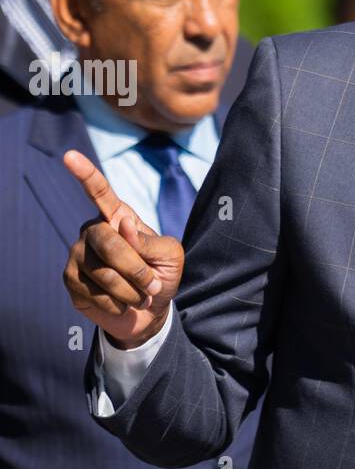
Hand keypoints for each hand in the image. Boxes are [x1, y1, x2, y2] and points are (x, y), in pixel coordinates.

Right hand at [62, 150, 184, 347]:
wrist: (148, 312)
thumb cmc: (161, 275)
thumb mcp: (170, 256)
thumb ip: (151, 241)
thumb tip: (123, 225)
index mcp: (118, 217)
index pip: (99, 192)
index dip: (85, 174)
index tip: (69, 156)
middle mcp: (93, 231)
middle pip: (109, 243)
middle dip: (137, 270)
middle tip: (153, 285)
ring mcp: (79, 254)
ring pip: (104, 273)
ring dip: (132, 292)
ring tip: (140, 296)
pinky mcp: (71, 279)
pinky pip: (96, 293)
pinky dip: (119, 304)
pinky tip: (121, 304)